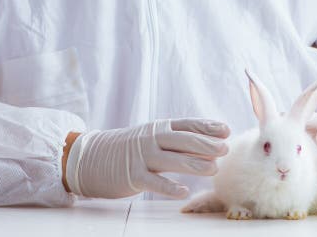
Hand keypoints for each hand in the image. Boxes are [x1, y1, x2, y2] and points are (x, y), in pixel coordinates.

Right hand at [64, 118, 229, 198]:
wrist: (91, 157)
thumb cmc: (128, 149)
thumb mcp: (151, 138)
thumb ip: (175, 141)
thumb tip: (207, 145)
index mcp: (158, 128)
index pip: (186, 124)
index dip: (206, 126)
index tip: (226, 129)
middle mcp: (152, 138)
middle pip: (182, 139)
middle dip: (205, 143)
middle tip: (225, 148)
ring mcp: (142, 157)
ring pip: (172, 160)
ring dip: (194, 164)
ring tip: (214, 169)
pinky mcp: (132, 175)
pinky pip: (154, 182)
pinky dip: (170, 187)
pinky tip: (184, 191)